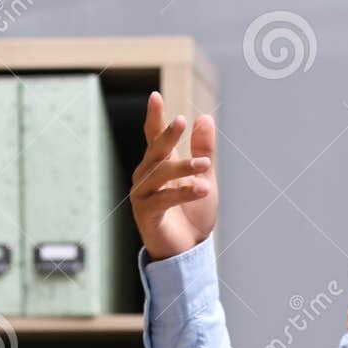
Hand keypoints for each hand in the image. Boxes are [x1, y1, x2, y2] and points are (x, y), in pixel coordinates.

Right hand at [131, 91, 217, 260]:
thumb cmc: (193, 213)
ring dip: (183, 168)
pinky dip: (183, 193)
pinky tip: (202, 189)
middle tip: (181, 121)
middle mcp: (146, 177)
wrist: (188, 250)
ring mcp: (143, 195)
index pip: (154, 137)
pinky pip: (163, 199)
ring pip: (160, 174)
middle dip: (167, 136)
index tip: (155, 96)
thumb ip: (203, 150)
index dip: (154, 117)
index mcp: (159, 166)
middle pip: (155, 151)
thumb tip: (204, 118)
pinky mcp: (145, 214)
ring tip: (205, 166)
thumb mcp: (205, 178)